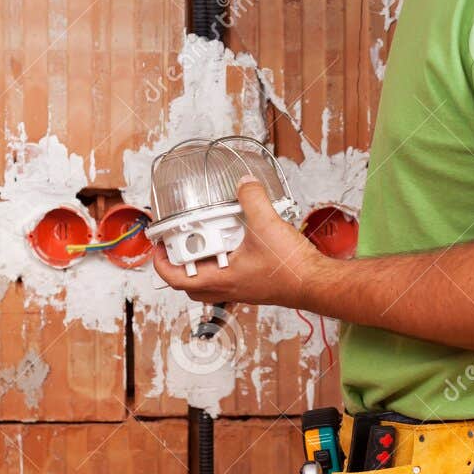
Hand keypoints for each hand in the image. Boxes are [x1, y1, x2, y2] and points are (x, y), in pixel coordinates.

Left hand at [152, 180, 331, 309]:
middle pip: (191, 285)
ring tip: (209, 239)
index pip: (176, 280)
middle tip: (181, 245)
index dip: (161, 264)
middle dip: (181, 265)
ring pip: (212, 282)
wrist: (316, 283)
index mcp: (221, 280)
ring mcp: (243, 289)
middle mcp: (229, 289)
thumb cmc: (291, 269)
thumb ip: (251, 199)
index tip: (158, 249)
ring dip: (205, 263)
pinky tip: (240, 242)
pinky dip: (229, 260)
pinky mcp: (256, 285)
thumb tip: (245, 184)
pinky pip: (232, 276)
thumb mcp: (266, 224)